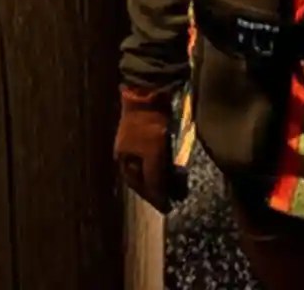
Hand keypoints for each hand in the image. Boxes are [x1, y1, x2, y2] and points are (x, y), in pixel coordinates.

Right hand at [113, 84, 179, 212]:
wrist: (148, 94)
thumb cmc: (147, 127)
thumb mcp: (153, 155)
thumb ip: (156, 178)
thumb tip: (161, 200)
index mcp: (124, 161)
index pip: (139, 186)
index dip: (154, 198)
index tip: (168, 208)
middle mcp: (128, 154)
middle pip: (145, 177)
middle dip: (161, 187)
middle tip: (177, 196)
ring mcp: (137, 143)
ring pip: (152, 166)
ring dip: (164, 175)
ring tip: (180, 182)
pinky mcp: (148, 133)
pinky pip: (157, 155)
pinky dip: (165, 163)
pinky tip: (175, 165)